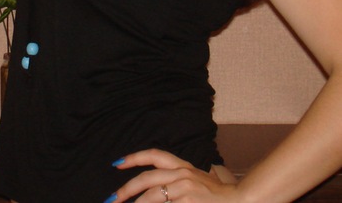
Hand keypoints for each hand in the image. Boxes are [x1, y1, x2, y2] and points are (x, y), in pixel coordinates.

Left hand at [107, 148, 240, 201]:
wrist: (240, 200)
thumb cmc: (217, 196)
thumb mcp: (196, 183)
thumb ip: (176, 183)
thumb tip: (152, 191)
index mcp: (183, 166)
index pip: (155, 155)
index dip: (134, 157)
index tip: (117, 163)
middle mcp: (182, 173)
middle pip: (147, 178)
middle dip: (126, 189)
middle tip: (113, 199)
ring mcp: (185, 188)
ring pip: (152, 195)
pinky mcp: (188, 201)